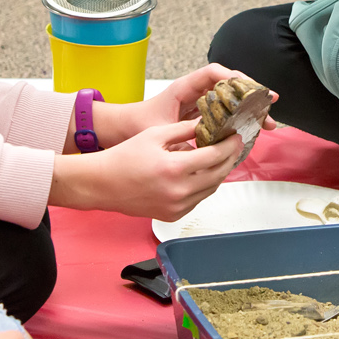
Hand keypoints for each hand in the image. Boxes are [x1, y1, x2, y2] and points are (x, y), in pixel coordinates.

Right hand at [50, 119, 242, 219]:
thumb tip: (207, 124)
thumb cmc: (123, 158)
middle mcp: (178, 191)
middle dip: (230, 158)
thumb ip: (184, 129)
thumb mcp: (155, 135)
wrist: (102, 184)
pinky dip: (204, 186)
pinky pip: (198, 200)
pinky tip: (203, 173)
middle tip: (234, 146)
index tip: (236, 137)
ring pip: (211, 189)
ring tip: (222, 158)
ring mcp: (176, 206)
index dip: (230, 145)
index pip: (215, 156)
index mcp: (174, 168)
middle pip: (219, 174)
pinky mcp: (173, 215)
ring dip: (219, 173)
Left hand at [89, 64, 278, 146]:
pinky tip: (251, 128)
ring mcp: (200, 101)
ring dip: (249, 106)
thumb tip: (202, 149)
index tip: (252, 89)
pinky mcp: (202, 113)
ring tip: (266, 121)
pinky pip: (226, 110)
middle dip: (251, 93)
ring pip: (231, 97)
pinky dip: (240, 117)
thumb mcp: (159, 131)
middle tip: (269, 104)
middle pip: (230, 83)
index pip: (214, 73)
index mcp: (184, 88)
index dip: (235, 78)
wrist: (124, 127)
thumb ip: (179, 138)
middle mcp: (195, 91)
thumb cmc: (138, 124)